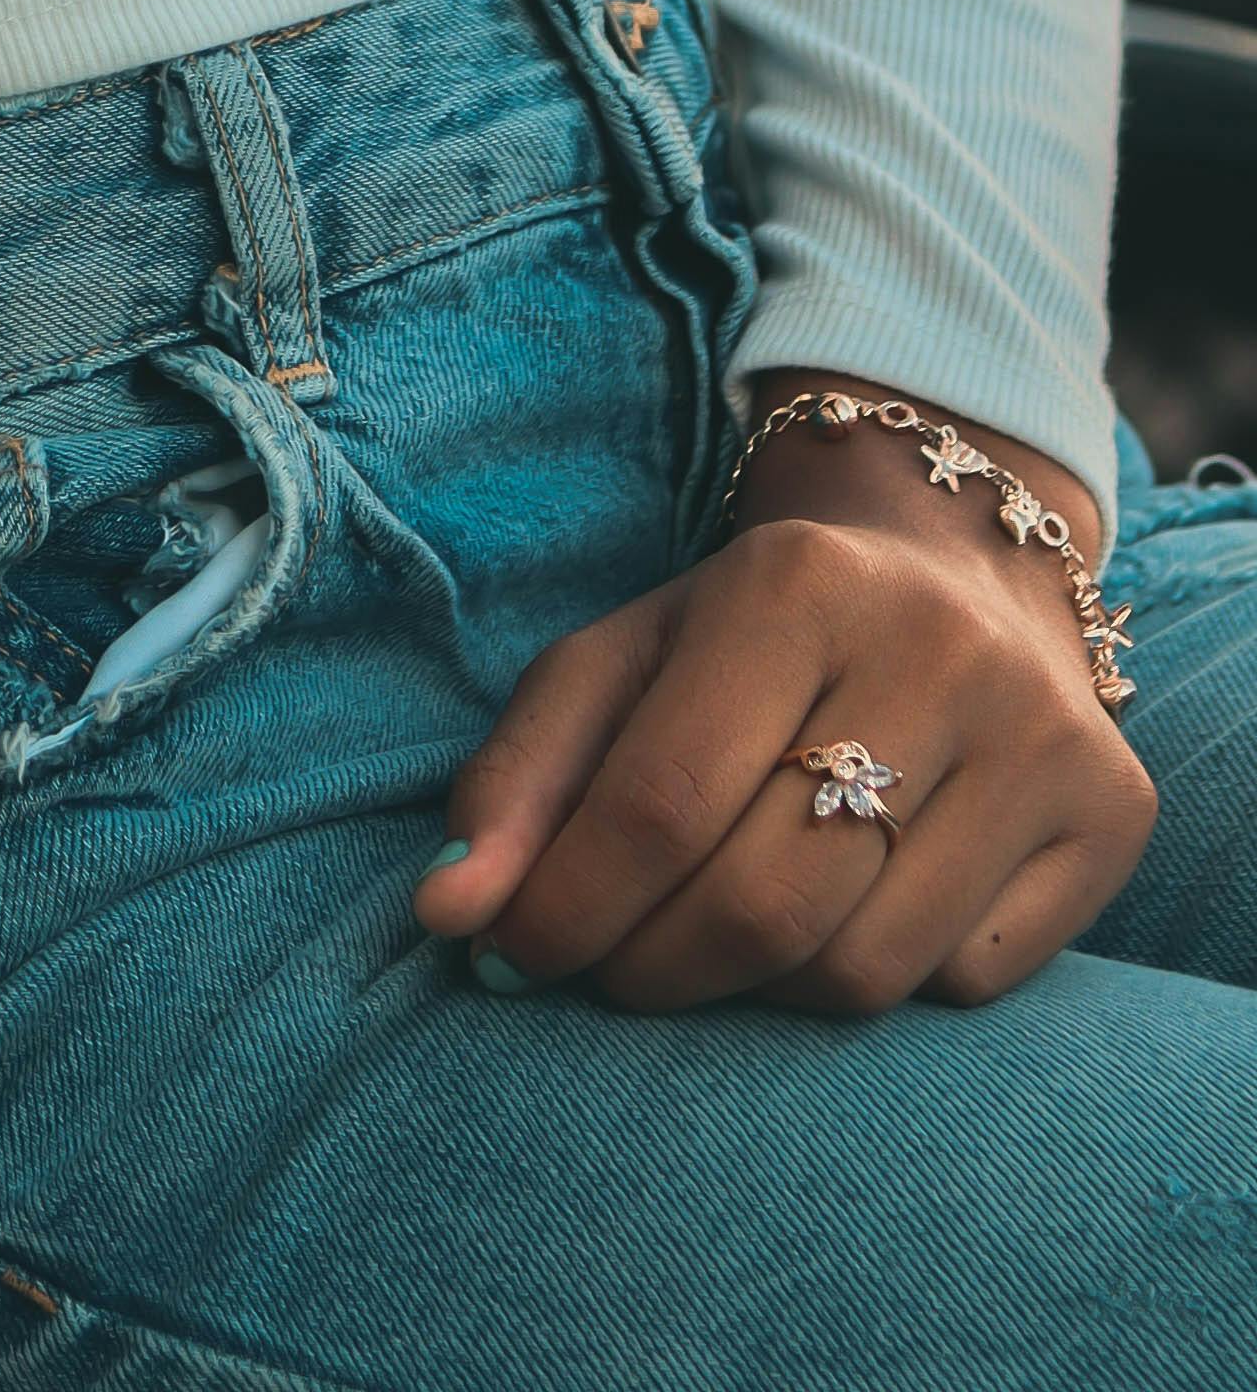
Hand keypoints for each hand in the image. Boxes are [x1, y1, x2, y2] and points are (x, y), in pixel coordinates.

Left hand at [412, 374, 1151, 1015]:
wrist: (956, 566)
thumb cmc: (752, 634)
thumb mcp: (625, 658)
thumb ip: (521, 778)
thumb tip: (446, 911)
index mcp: (795, 584)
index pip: (659, 801)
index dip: (567, 909)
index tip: (511, 958)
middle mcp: (936, 650)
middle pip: (759, 902)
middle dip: (649, 968)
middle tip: (605, 971)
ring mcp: (1038, 736)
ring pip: (861, 967)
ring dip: (759, 990)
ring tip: (722, 935)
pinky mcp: (1109, 815)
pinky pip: (962, 983)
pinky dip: (880, 980)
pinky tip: (852, 905)